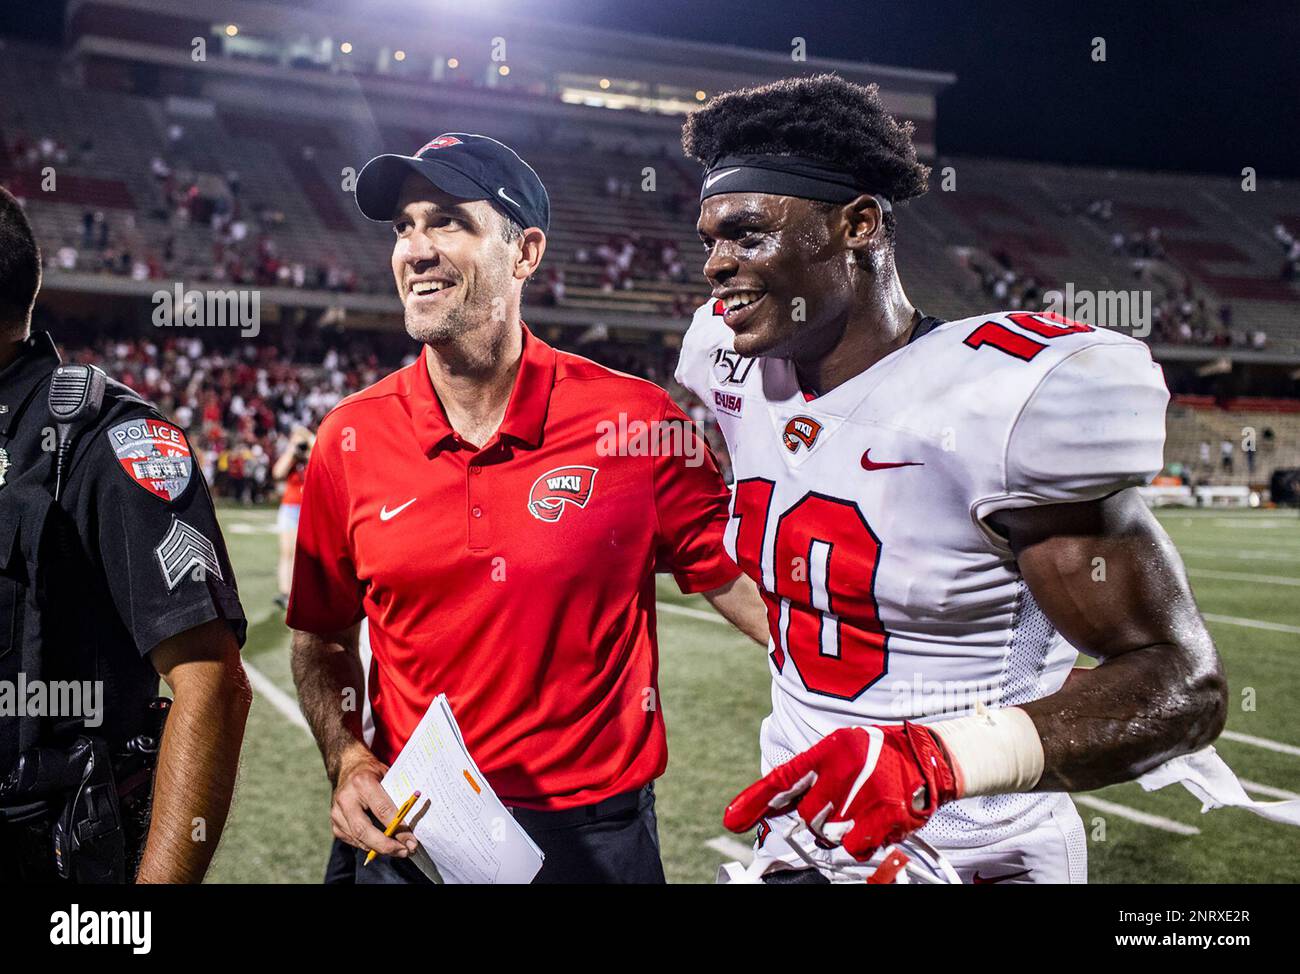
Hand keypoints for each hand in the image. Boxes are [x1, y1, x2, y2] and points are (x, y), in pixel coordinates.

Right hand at [330, 744, 415, 858]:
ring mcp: (337, 812)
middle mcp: (346, 798)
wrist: (349, 767)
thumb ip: (397, 797)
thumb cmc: (374, 772)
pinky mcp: (334, 823)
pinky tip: (381, 846)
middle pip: (364, 830)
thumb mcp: (388, 776)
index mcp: (363, 783)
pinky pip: (352, 840)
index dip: (398, 829)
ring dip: (379, 849)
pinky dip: (368, 846)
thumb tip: (413, 824)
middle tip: (404, 851)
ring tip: (398, 850)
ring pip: (358, 838)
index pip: (382, 810)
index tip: (412, 841)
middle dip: (386, 845)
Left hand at [723, 724, 958, 860]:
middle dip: (821, 818)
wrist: (929, 758)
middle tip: (843, 806)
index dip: (755, 800)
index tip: (732, 819)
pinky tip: (873, 825)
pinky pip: (855, 846)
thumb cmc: (880, 757)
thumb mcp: (841, 752)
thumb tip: (773, 805)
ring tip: (862, 811)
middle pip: (808, 816)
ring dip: (842, 831)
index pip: (784, 778)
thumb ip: (809, 777)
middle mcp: (844, 768)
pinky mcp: (887, 814)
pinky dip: (861, 843)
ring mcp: (865, 792)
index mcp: (830, 749)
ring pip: (830, 833)